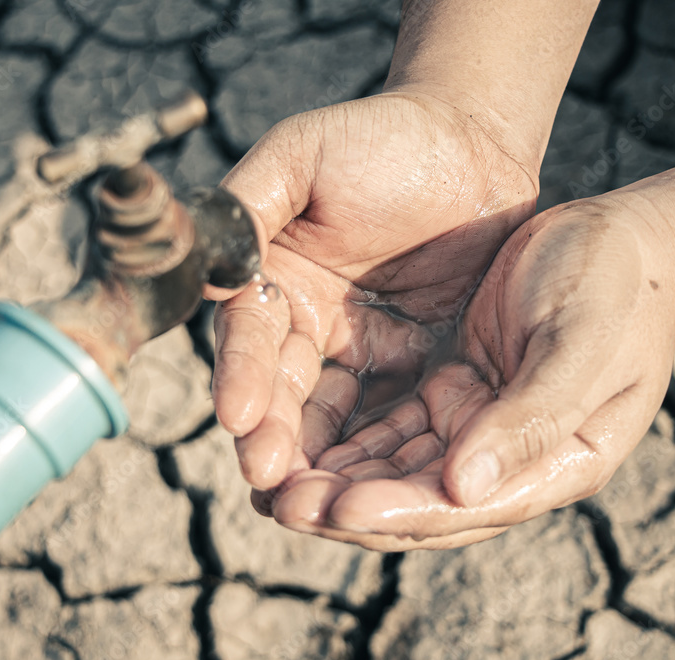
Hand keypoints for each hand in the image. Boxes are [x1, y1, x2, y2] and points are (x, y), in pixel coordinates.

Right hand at [210, 91, 538, 489]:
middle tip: (268, 482)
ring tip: (310, 506)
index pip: (247, 339)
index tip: (238, 415)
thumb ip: (249, 204)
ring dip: (317, 461)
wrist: (472, 142)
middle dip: (272, 437)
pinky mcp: (411, 367)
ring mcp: (359, 351)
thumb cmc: (382, 138)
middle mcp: (305, 325)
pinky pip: (392, 416)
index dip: (241, 376)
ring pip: (330, 417)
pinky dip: (377, 453)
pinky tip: (372, 488)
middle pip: (281, 393)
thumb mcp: (302, 157)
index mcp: (270, 281)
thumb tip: (202, 269)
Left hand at [269, 195, 674, 549]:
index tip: (334, 505)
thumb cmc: (616, 287)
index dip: (398, 511)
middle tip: (279, 502)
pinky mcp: (455, 392)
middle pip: (419, 502)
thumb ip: (530, 417)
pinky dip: (350, 439)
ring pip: (398, 470)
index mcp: (556, 463)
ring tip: (271, 482)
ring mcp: (480, 429)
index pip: (466, 508)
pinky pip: (394, 427)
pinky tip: (299, 439)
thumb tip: (462, 487)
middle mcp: (512, 460)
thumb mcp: (582, 345)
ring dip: (339, 479)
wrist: (624, 240)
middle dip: (349, 506)